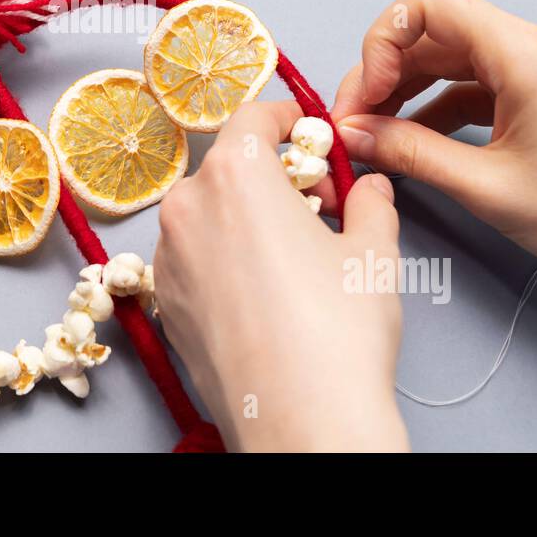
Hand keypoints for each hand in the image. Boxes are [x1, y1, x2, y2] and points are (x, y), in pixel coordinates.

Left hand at [154, 100, 409, 451]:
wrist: (300, 420)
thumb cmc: (338, 332)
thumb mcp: (373, 251)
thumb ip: (370, 202)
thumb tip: (370, 185)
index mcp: (236, 175)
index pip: (253, 115)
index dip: (287, 118)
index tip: (308, 133)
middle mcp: (188, 207)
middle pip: (229, 166)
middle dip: (273, 175)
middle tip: (319, 205)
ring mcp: (167, 257)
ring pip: (206, 212)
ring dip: (244, 216)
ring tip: (292, 253)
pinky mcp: (163, 302)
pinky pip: (192, 256)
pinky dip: (222, 256)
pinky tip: (262, 291)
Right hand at [330, 0, 536, 359]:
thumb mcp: (486, 188)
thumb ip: (409, 153)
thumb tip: (353, 135)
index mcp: (524, 52)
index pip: (427, 2)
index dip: (380, 42)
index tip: (363, 99)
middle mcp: (532, 43)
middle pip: (431, 28)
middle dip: (382, 71)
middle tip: (353, 125)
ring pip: (447, 54)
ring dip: (404, 88)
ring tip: (374, 135)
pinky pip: (471, 79)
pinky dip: (434, 103)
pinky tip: (412, 140)